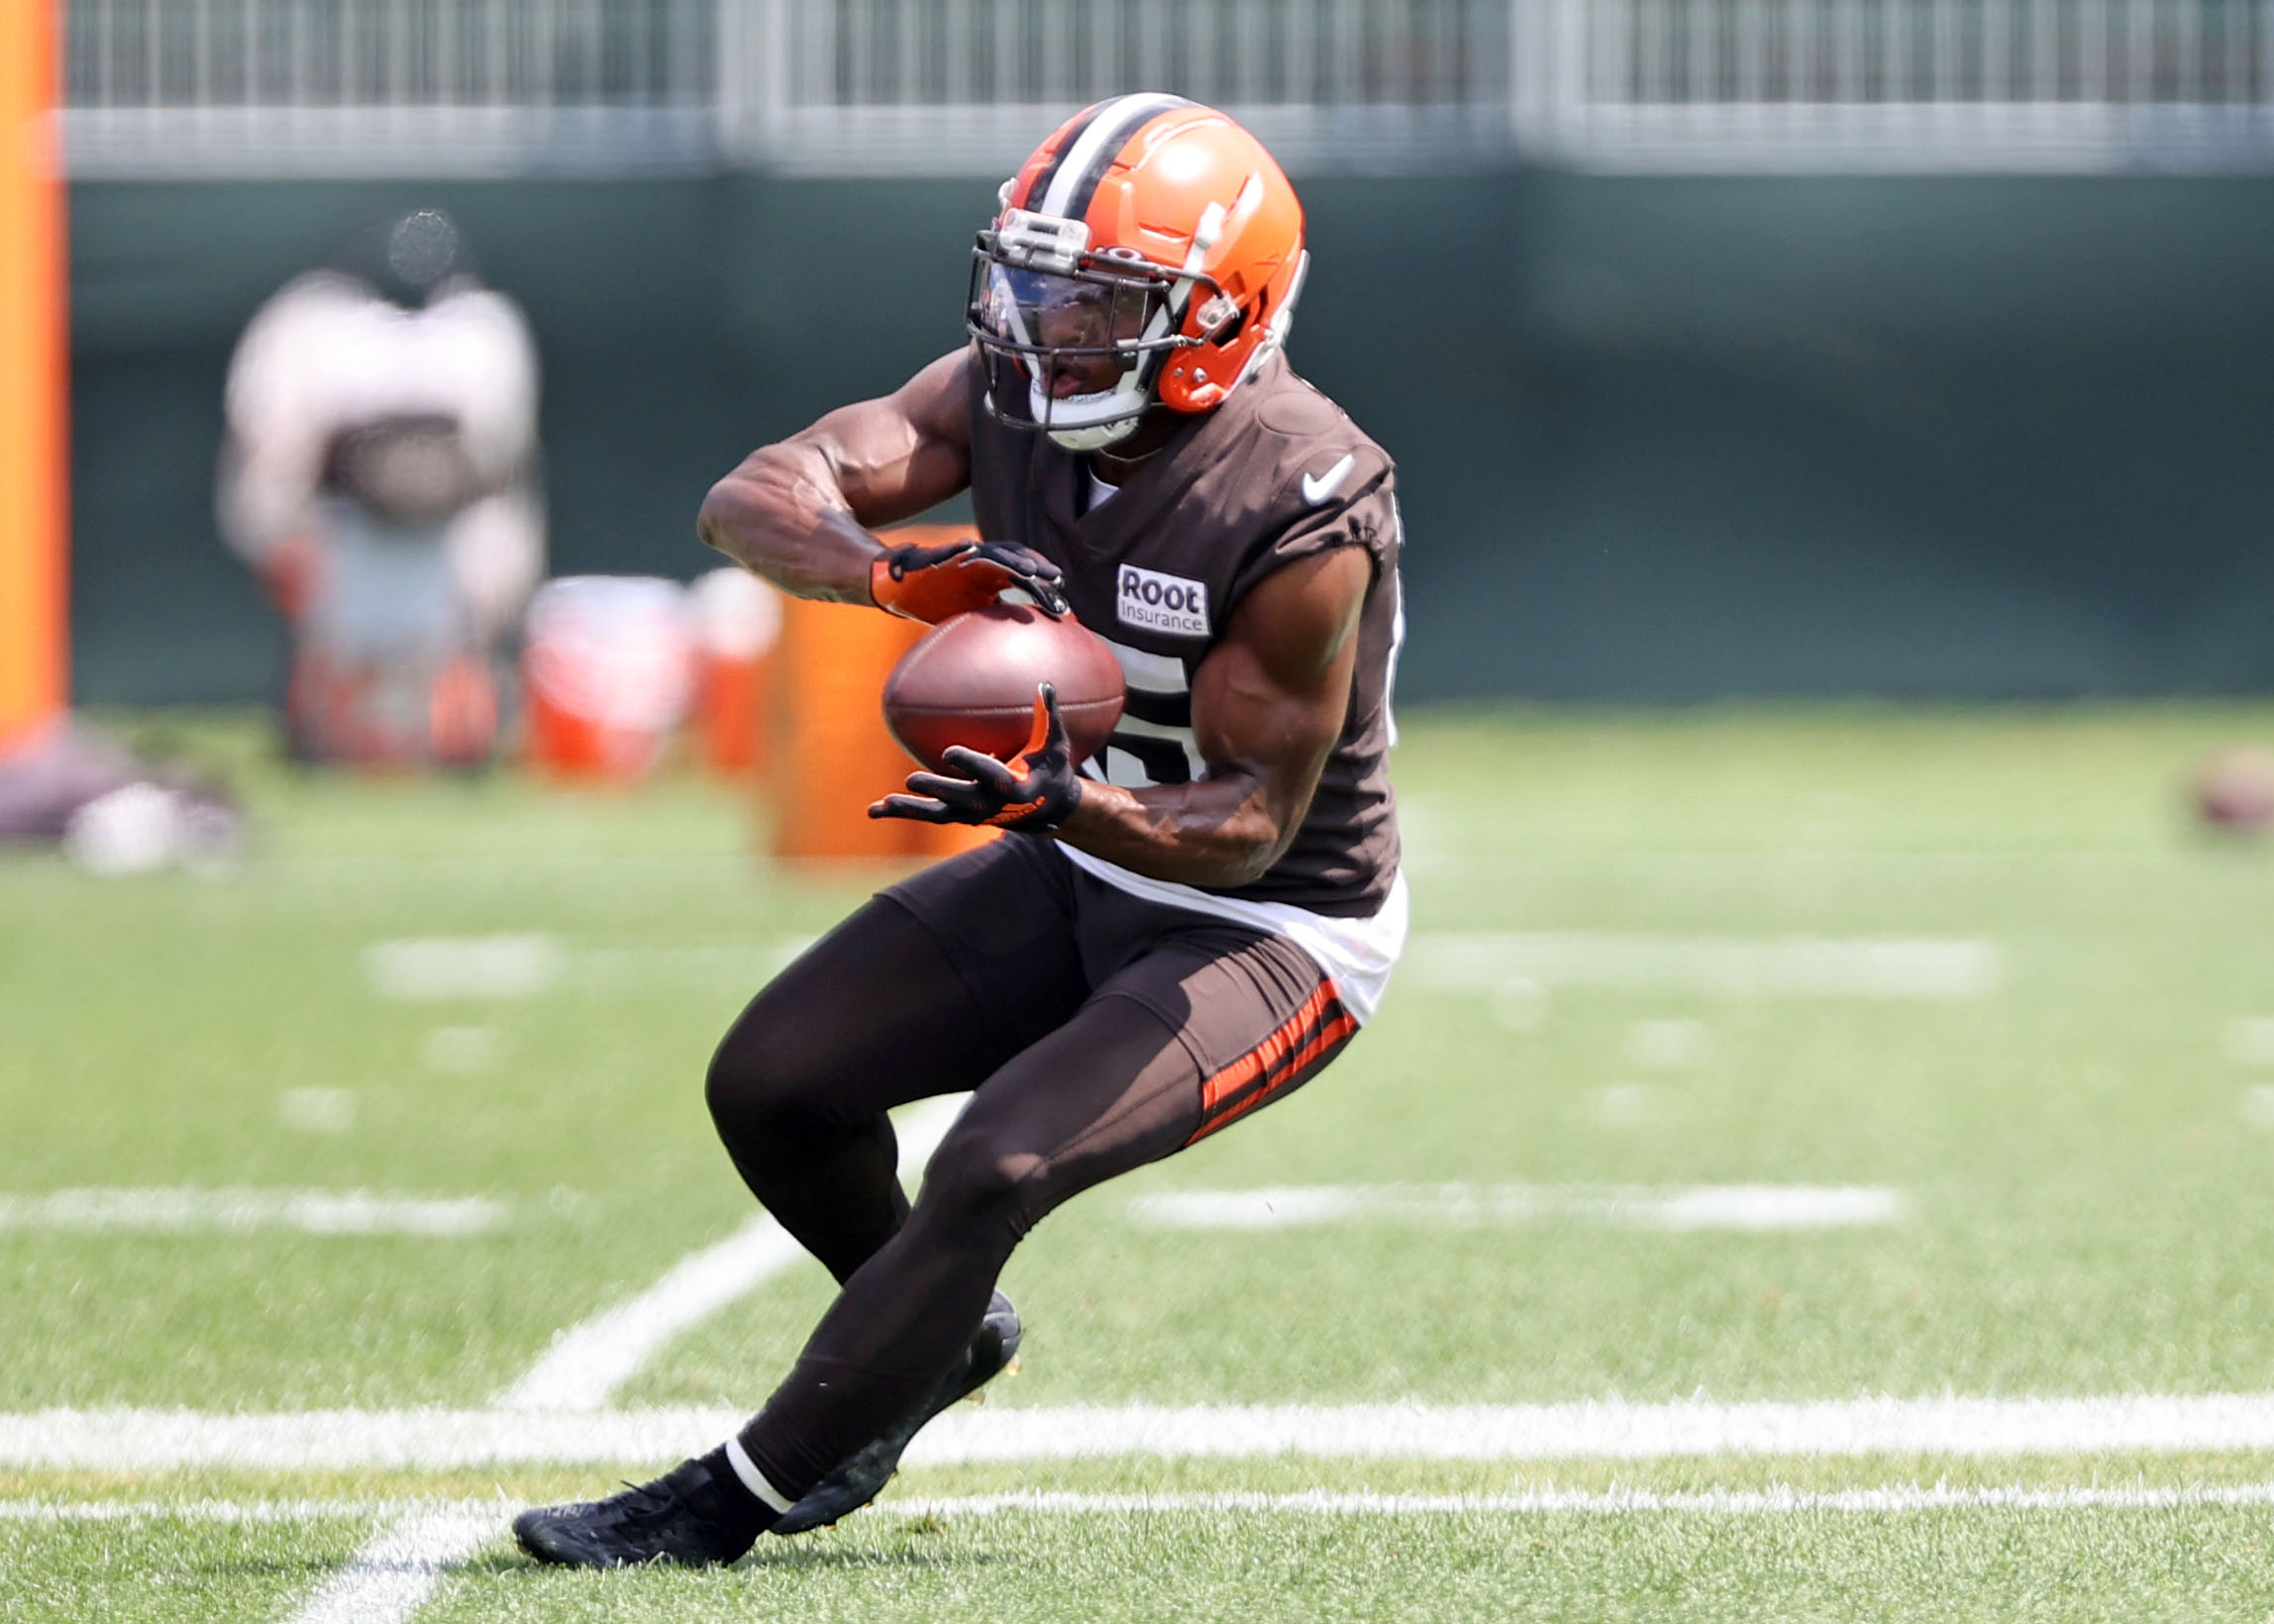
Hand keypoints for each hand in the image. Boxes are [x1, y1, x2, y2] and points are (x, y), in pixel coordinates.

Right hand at [868, 537, 1067, 622]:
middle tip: (1057, 580)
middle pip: (1015, 559)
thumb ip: (999, 616)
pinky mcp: (938, 556)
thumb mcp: (975, 611)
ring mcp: (961, 557)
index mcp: (993, 575)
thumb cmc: (940, 599)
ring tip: (1027, 570)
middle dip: (1036, 568)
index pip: (1025, 576)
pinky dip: (960, 549)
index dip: (1044, 587)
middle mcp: (982, 563)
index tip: (1062, 604)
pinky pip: (950, 551)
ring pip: (990, 552)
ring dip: (1009, 559)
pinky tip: (971, 549)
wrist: (899, 585)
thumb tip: (1026, 639)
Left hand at [869, 684, 1083, 830]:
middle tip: (911, 779)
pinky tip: (876, 809)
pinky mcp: (960, 815)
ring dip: (908, 810)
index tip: (948, 751)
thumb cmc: (1053, 769)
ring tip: (879, 806)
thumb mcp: (1056, 744)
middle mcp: (990, 805)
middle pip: (959, 800)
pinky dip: (903, 812)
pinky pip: (929, 814)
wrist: (1051, 808)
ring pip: (937, 814)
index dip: (969, 764)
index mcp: (1014, 788)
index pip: (990, 776)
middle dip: (936, 789)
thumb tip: (1045, 685)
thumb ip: (1049, 716)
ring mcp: (973, 814)